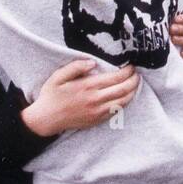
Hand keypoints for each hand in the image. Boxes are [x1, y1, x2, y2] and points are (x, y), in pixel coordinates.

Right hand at [21, 60, 138, 136]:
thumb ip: (76, 67)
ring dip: (132, 92)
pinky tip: (126, 97)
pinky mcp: (96, 120)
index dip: (127, 71)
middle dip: (134, 80)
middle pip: (123, 89)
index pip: (116, 78)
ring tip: (135, 84)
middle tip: (137, 73)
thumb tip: (92, 63)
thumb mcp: (59, 76)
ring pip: (123, 102)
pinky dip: (125, 103)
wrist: (46, 119)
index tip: (131, 66)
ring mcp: (97, 112)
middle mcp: (95, 100)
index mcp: (88, 86)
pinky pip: (116, 112)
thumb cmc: (51, 95)